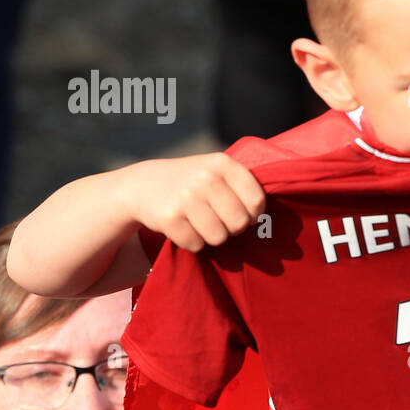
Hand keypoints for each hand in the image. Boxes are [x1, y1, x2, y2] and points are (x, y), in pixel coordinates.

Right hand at [125, 154, 265, 251]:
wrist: (143, 184)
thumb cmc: (192, 182)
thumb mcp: (216, 171)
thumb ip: (241, 187)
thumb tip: (266, 223)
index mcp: (222, 163)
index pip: (256, 200)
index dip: (253, 214)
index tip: (243, 214)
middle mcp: (205, 178)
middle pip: (239, 223)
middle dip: (231, 228)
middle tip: (218, 219)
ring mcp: (186, 197)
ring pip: (219, 238)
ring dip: (211, 236)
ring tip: (199, 222)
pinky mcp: (169, 217)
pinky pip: (196, 245)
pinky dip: (191, 242)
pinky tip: (183, 226)